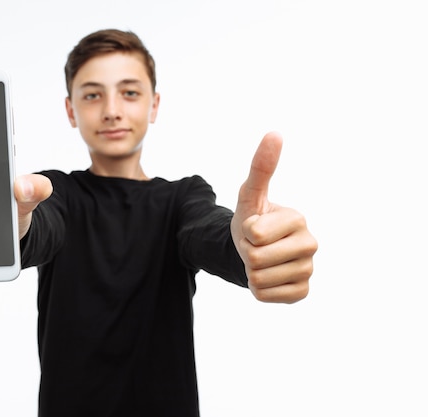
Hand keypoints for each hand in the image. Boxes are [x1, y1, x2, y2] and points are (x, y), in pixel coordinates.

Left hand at [231, 132, 317, 302]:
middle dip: (245, 253)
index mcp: (298, 219)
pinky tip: (267, 277)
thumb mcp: (250, 195)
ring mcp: (308, 270)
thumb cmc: (252, 220)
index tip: (254, 228)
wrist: (253, 251)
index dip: (244, 232)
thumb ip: (261, 167)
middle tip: (255, 247)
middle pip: (255, 258)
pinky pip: (267, 296)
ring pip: (259, 279)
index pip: (253, 234)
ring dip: (250, 272)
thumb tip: (275, 133)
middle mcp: (310, 245)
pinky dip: (258, 289)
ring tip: (260, 261)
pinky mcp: (301, 293)